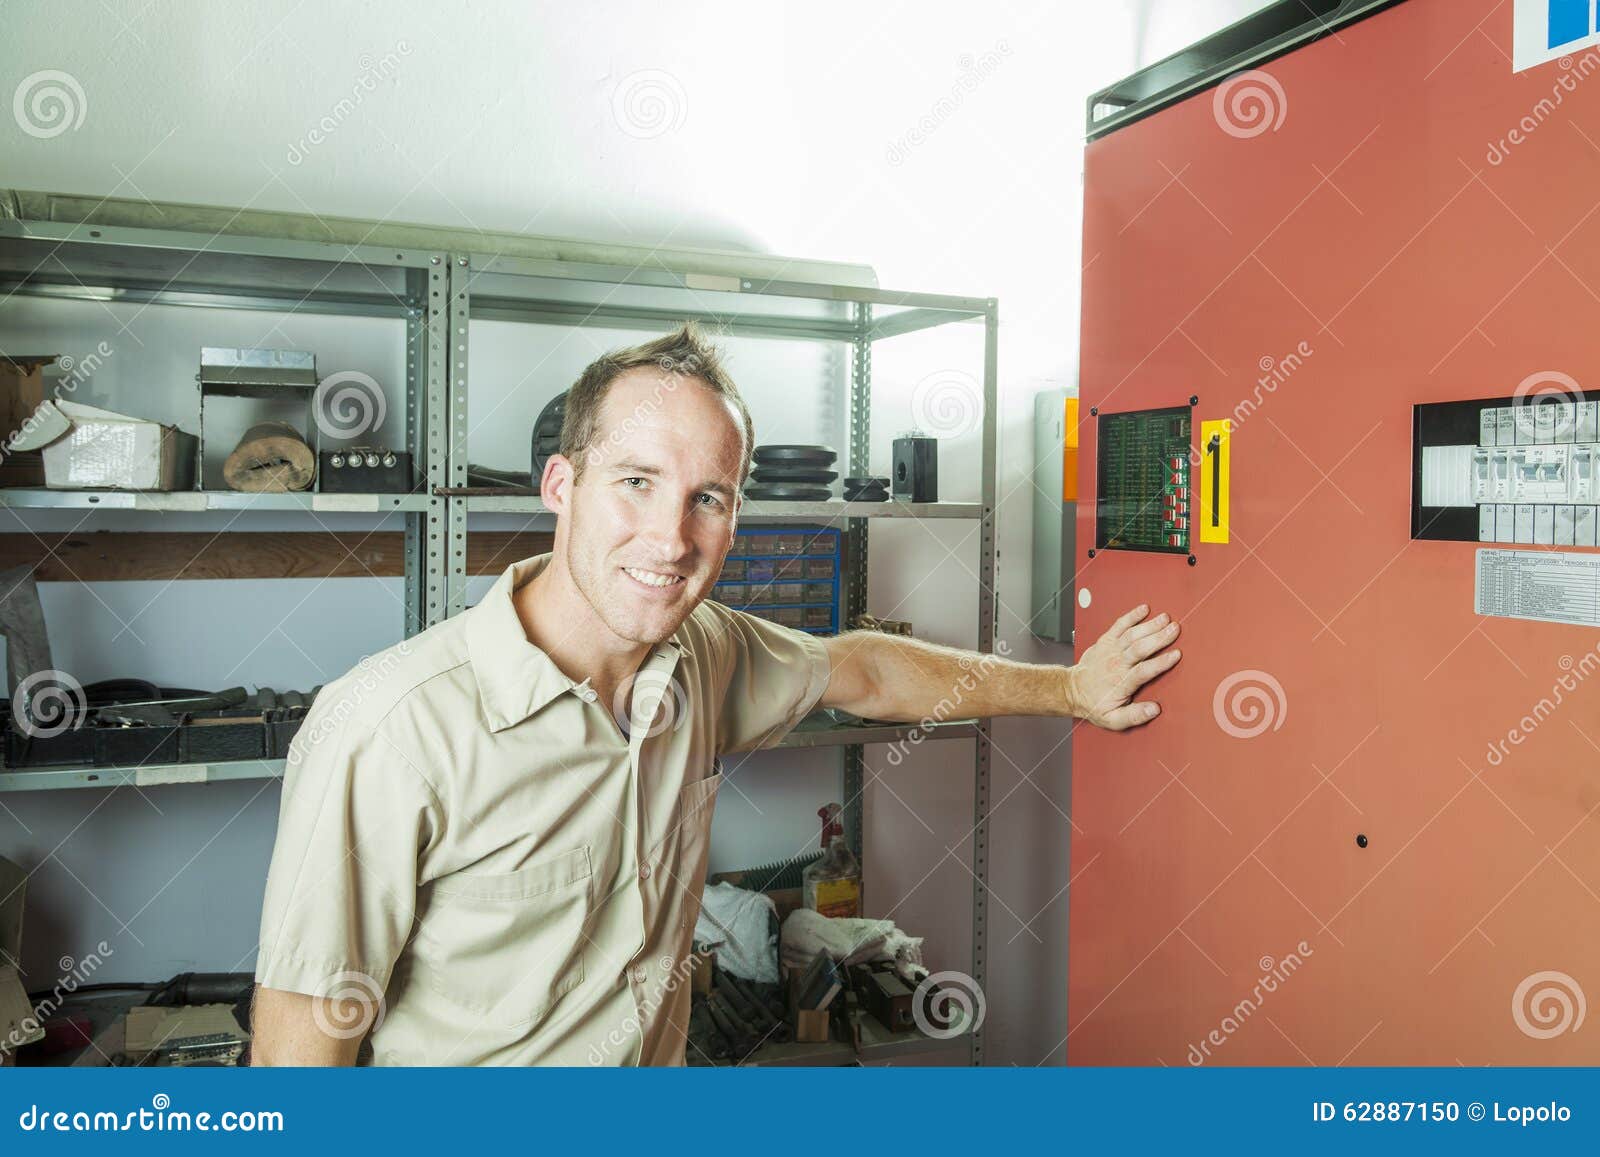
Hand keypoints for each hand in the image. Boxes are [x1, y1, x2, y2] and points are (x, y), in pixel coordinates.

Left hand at [1068, 604, 1180, 730]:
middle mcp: (1116, 664)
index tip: (1176, 655)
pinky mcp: (1105, 641)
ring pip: (1131, 635)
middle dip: (1158, 638)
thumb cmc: (1095, 704)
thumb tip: (1154, 709)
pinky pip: (1118, 626)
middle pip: (1139, 648)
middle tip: (1175, 629)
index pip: (1143, 671)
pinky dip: (1131, 616)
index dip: (1160, 662)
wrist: (1073, 690)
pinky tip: (1144, 609)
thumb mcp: (1113, 719)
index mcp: (1120, 683)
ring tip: (1165, 618)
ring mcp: (1110, 650)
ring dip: (1149, 625)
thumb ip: (1134, 716)